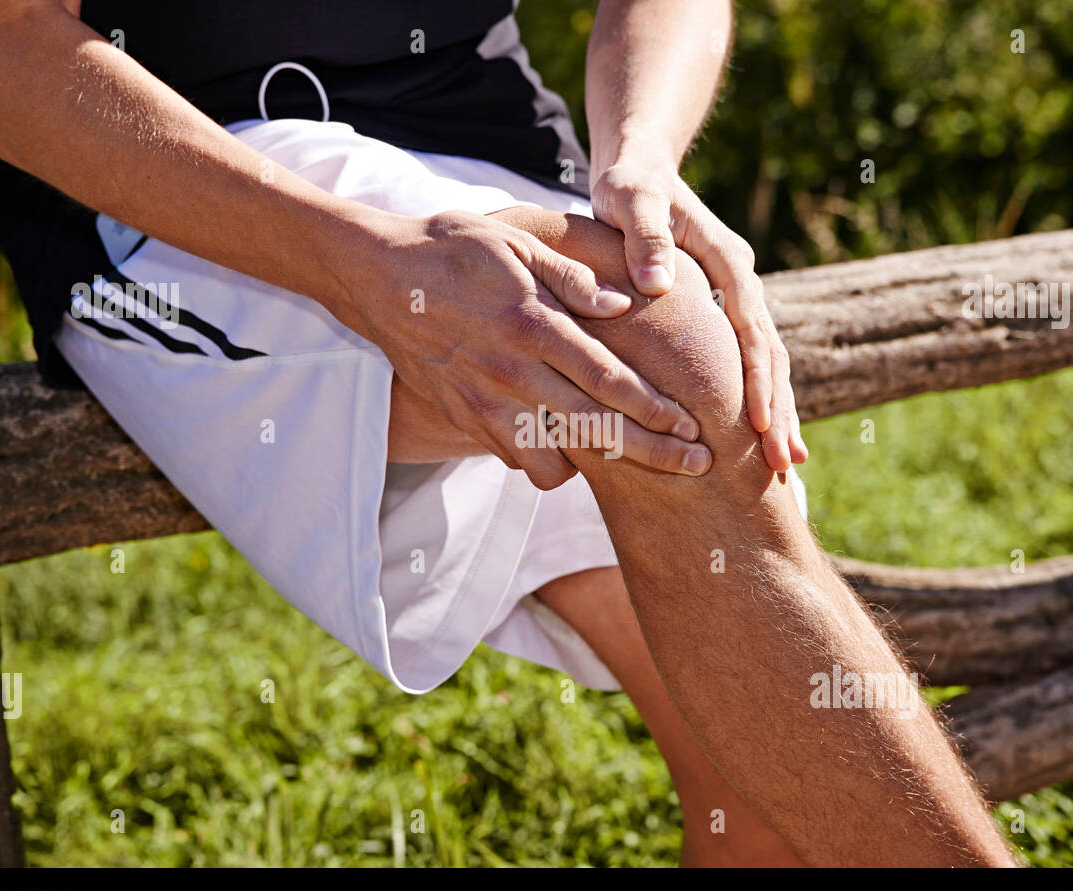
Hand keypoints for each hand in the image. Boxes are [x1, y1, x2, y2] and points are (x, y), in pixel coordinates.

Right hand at [343, 210, 708, 489]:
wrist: (374, 275)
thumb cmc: (453, 248)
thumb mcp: (517, 242)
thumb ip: (572, 277)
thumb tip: (624, 304)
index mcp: (532, 324)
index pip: (608, 379)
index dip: (655, 409)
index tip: (692, 427)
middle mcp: (510, 372)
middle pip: (596, 430)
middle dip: (655, 453)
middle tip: (698, 466)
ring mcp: (483, 402)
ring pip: (552, 463)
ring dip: (594, 466)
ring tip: (623, 452)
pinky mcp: (463, 418)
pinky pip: (514, 459)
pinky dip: (544, 459)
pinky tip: (562, 440)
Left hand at [592, 159, 807, 471]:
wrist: (640, 166)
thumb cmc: (629, 184)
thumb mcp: (629, 199)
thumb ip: (645, 236)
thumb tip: (658, 286)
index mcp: (725, 260)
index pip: (749, 327)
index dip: (755, 377)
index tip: (757, 423)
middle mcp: (739, 282)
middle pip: (769, 354)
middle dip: (778, 410)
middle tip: (784, 464)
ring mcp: (734, 299)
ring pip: (766, 363)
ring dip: (776, 412)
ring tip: (786, 467)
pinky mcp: (719, 312)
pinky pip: (744, 361)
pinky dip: (755, 397)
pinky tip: (758, 436)